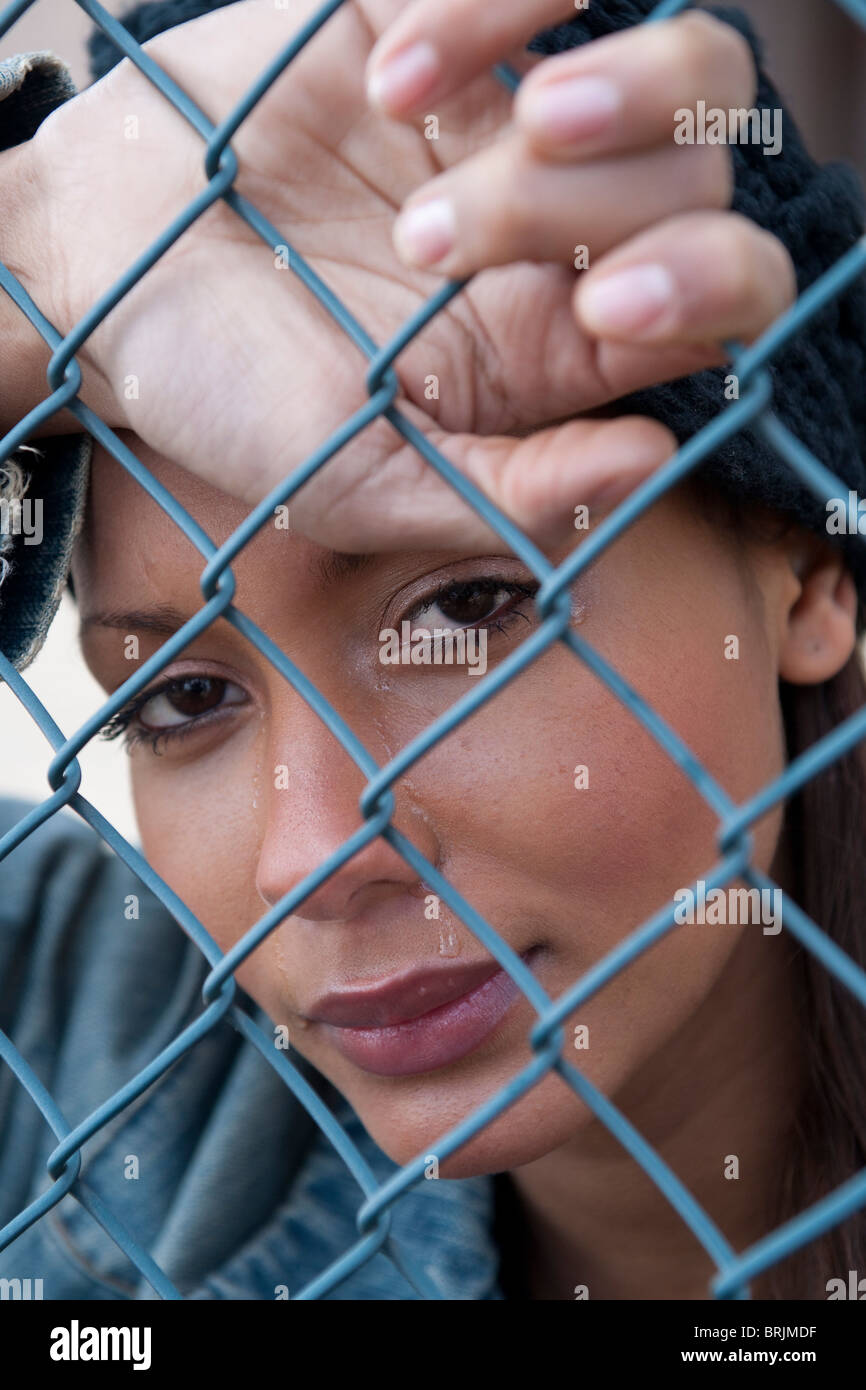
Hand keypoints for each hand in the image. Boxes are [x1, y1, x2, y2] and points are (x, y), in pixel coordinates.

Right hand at [21, 0, 793, 552]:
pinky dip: (488, 1)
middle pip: (703, 171)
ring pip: (670, 62)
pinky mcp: (440, 21)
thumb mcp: (360, 482)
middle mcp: (557, 232)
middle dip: (598, 196)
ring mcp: (506, 116)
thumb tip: (653, 463)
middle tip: (429, 239)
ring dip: (592, 88)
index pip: (718, 299)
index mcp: (555, 346)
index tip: (604, 304)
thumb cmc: (221, 395)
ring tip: (418, 121)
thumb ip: (506, 493)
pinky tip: (389, 69)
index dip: (706, 285)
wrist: (93, 272)